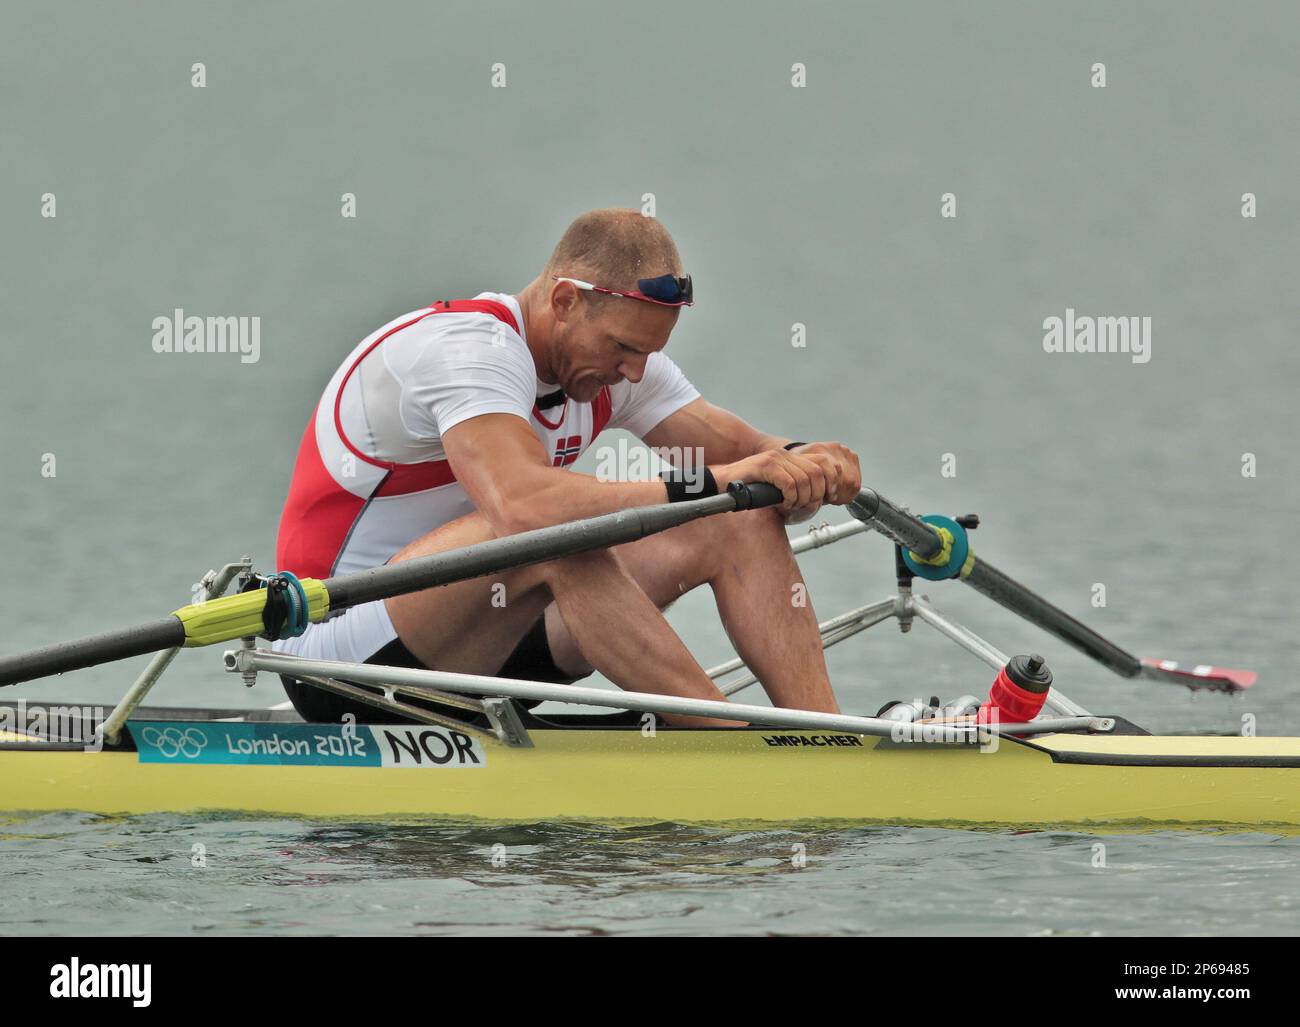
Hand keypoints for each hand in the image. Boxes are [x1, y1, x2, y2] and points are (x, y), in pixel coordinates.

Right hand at [712, 442, 860, 518]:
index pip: (825, 463)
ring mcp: (775, 459)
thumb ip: (799, 487)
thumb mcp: (780, 487)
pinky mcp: (765, 466)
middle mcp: (786, 455)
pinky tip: (784, 503)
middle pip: (818, 473)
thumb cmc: (751, 489)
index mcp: (793, 457)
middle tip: (806, 505)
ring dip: (802, 499)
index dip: (832, 481)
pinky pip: (789, 484)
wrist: (723, 483)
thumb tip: (822, 498)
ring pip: (805, 480)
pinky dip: (791, 498)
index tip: (829, 497)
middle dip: (817, 493)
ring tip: (792, 505)